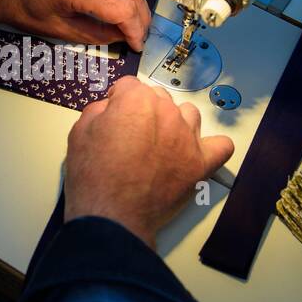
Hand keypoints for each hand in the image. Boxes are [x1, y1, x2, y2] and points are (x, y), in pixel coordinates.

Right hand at [63, 77, 234, 249]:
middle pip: (160, 99)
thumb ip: (98, 110)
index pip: (130, 86)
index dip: (118, 100)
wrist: (112, 216)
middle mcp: (167, 113)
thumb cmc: (94, 177)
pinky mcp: (201, 164)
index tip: (114, 114)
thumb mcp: (79, 133)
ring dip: (175, 123)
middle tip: (132, 135)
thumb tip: (110, 109)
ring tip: (161, 143)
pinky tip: (197, 153)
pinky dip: (211, 147)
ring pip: (189, 115)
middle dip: (145, 111)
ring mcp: (187, 138)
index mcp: (137, 100)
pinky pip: (222, 146)